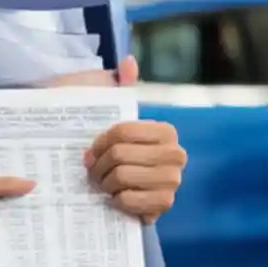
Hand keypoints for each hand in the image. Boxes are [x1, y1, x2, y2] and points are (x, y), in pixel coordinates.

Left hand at [43, 55, 185, 221]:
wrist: (108, 181)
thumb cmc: (107, 143)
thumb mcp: (107, 106)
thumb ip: (119, 82)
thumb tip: (129, 62)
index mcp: (165, 130)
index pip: (122, 132)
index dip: (99, 142)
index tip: (91, 149)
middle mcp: (177, 154)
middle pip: (120, 155)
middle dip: (99, 164)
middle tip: (92, 170)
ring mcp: (173, 181)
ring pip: (123, 176)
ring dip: (105, 182)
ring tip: (103, 182)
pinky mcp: (165, 204)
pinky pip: (131, 201)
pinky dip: (116, 200)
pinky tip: (116, 197)